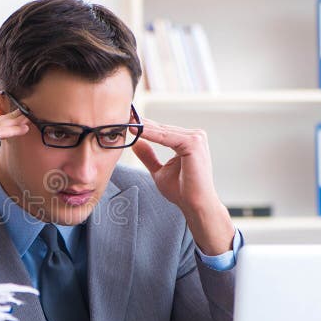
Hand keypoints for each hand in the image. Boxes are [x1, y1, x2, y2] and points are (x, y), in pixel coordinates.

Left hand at [131, 118, 233, 255]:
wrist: (195, 205)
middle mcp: (195, 136)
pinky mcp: (194, 143)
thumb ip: (149, 157)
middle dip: (142, 123)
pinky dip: (152, 134)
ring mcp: (196, 138)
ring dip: (144, 127)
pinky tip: (138, 130)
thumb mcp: (159, 171)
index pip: (162, 131)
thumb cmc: (182, 191)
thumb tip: (136, 143)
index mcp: (188, 141)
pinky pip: (168, 137)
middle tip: (124, 115)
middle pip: (163, 128)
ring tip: (127, 121)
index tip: (126, 121)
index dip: (143, 127)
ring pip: (164, 131)